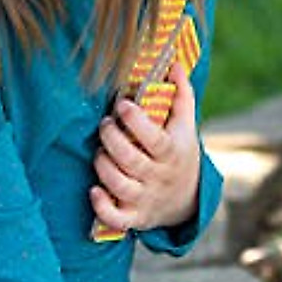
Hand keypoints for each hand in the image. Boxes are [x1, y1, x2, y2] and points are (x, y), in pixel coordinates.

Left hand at [90, 61, 201, 233]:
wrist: (187, 200)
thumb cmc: (180, 153)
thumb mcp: (186, 126)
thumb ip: (181, 95)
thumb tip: (174, 63)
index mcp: (172, 152)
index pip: (154, 138)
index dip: (135, 121)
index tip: (123, 104)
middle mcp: (159, 177)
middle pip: (131, 161)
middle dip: (112, 139)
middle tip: (105, 124)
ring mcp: (146, 198)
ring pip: (120, 186)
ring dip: (104, 167)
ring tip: (100, 152)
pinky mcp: (135, 217)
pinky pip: (116, 218)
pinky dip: (102, 207)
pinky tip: (94, 190)